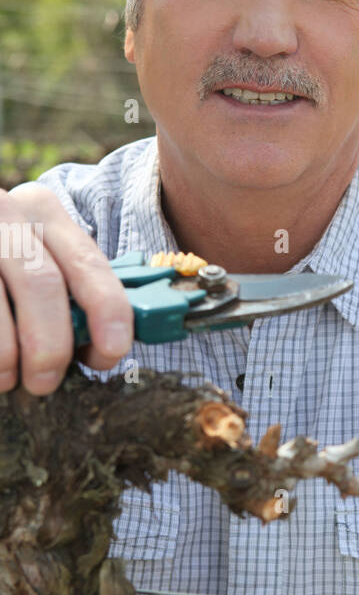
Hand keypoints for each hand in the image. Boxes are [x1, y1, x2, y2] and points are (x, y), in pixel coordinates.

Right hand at [0, 186, 132, 393]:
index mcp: (43, 212)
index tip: (111, 349)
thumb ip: (71, 293)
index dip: (106, 308)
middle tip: (45, 382)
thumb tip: (103, 349)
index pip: (87, 262)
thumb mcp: (39, 258)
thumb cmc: (6, 267)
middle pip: (41, 283)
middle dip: (50, 343)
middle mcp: (6, 212)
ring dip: (7, 354)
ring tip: (8, 379)